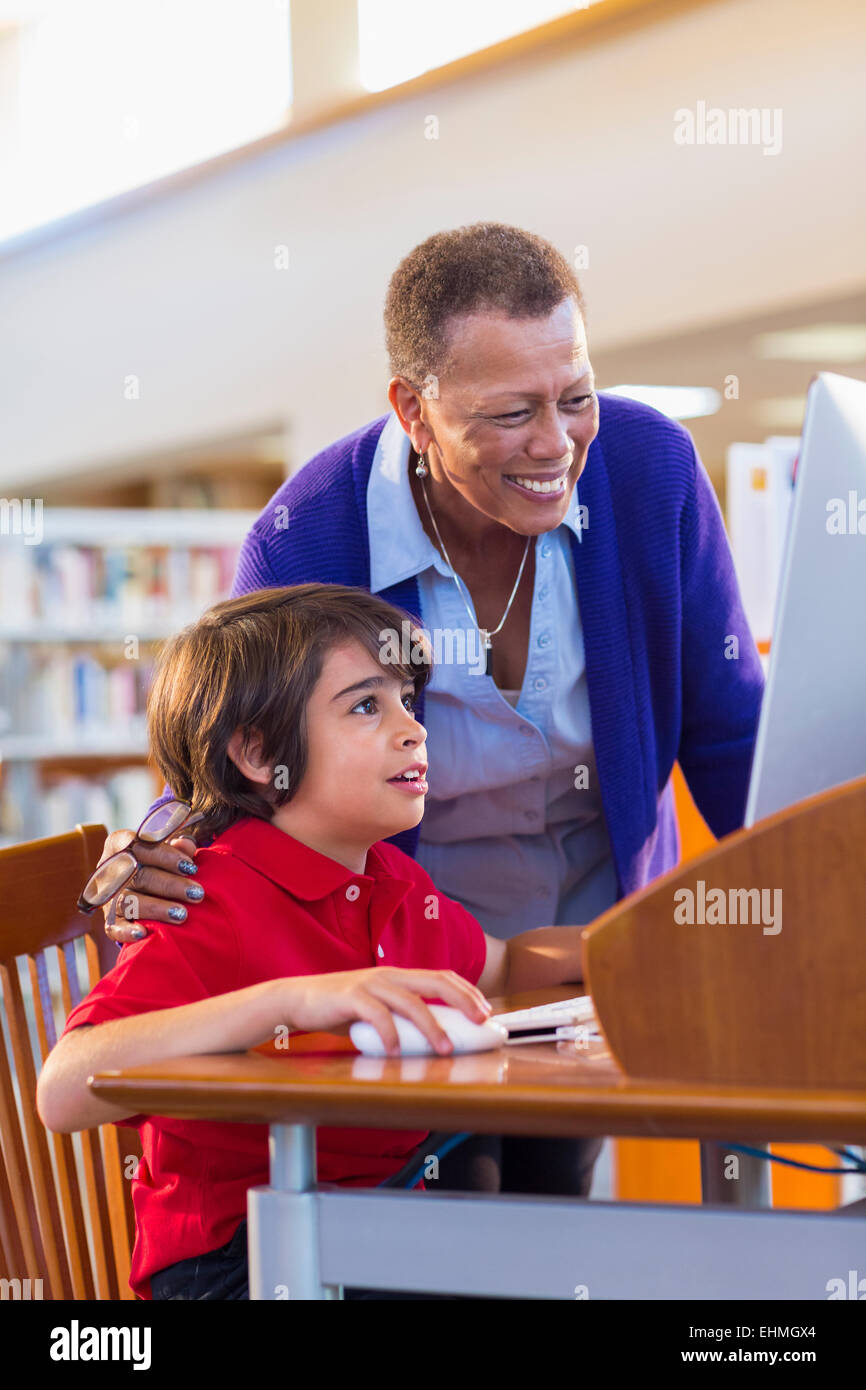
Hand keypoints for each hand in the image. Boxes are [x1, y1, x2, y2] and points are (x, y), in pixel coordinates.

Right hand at [101, 831, 201, 944]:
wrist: (146, 886)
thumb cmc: (161, 863)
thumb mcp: (169, 851)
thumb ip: (179, 847)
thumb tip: (187, 845)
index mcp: (121, 845)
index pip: (140, 846)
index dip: (165, 856)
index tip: (190, 867)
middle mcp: (109, 869)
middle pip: (139, 876)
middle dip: (170, 885)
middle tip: (197, 893)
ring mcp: (107, 896)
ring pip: (128, 901)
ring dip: (156, 908)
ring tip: (182, 914)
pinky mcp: (109, 919)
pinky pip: (113, 927)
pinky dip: (126, 931)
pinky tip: (144, 933)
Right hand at [280, 967, 491, 1055]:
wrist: (298, 999)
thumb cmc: (341, 1008)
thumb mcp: (377, 1008)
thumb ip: (401, 1015)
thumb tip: (434, 1036)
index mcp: (398, 976)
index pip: (441, 976)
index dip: (466, 991)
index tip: (485, 1010)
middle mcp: (388, 976)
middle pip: (435, 982)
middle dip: (462, 1001)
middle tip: (479, 1021)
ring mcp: (370, 984)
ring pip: (410, 1001)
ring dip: (432, 1026)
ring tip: (445, 1048)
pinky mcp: (350, 997)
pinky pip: (377, 1015)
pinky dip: (390, 1035)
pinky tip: (395, 1052)